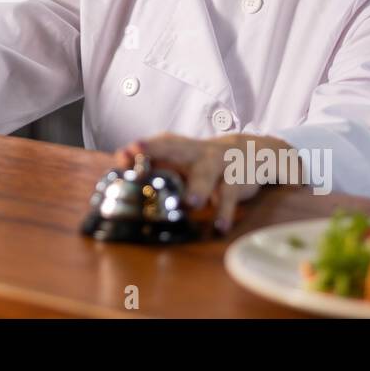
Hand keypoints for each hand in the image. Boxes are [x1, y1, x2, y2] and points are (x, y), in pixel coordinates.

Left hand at [114, 132, 294, 234]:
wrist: (252, 152)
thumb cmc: (204, 160)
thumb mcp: (181, 159)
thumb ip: (152, 163)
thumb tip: (118, 163)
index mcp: (179, 146)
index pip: (156, 143)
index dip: (141, 148)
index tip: (124, 154)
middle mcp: (196, 152)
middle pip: (175, 148)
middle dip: (156, 150)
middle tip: (138, 155)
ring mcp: (218, 164)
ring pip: (206, 174)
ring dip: (198, 189)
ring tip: (190, 203)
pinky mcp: (236, 180)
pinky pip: (229, 196)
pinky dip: (224, 212)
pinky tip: (218, 227)